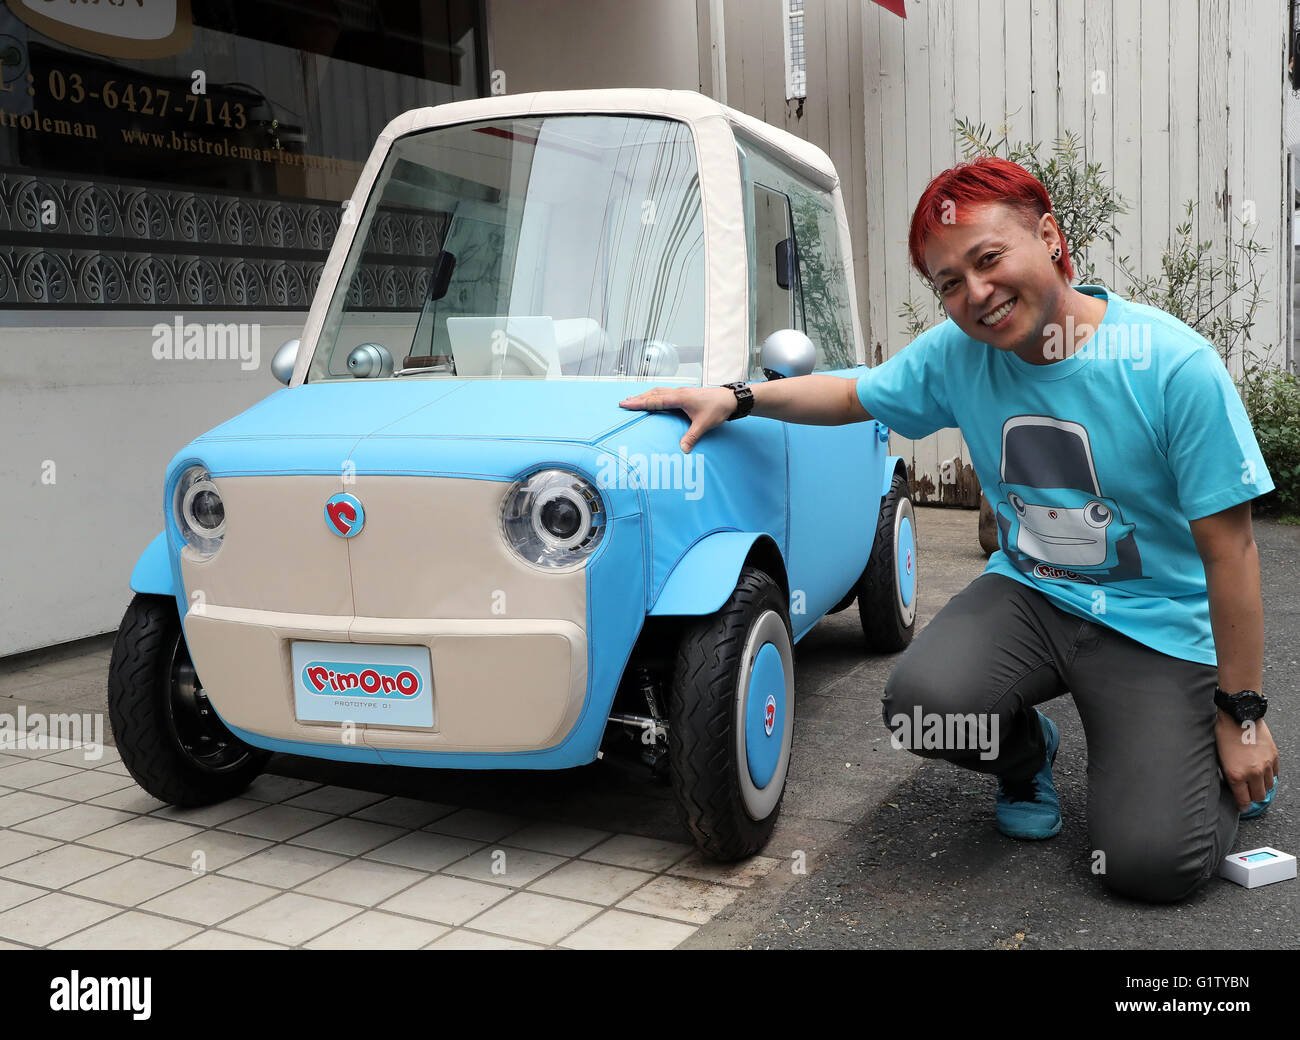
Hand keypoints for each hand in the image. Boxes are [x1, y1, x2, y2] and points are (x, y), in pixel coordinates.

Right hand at [619, 386, 735, 452]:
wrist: (730, 398)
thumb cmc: (717, 408)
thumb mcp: (704, 424)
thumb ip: (692, 437)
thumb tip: (682, 450)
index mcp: (680, 398)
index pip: (655, 400)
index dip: (639, 403)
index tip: (626, 403)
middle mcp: (678, 392)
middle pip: (653, 394)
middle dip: (638, 398)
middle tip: (623, 402)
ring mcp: (681, 392)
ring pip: (659, 392)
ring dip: (645, 396)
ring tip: (633, 399)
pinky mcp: (685, 394)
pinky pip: (665, 393)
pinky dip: (655, 396)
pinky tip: (652, 399)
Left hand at [1215, 711, 1279, 810]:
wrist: (1239, 716)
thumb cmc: (1224, 734)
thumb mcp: (1220, 758)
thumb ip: (1229, 775)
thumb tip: (1233, 785)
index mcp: (1236, 775)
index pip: (1243, 800)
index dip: (1242, 806)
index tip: (1241, 807)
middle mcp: (1252, 773)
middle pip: (1258, 796)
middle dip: (1252, 797)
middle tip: (1248, 793)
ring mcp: (1265, 765)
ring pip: (1269, 787)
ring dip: (1262, 786)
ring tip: (1255, 782)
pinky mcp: (1274, 757)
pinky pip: (1275, 774)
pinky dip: (1269, 775)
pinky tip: (1262, 772)